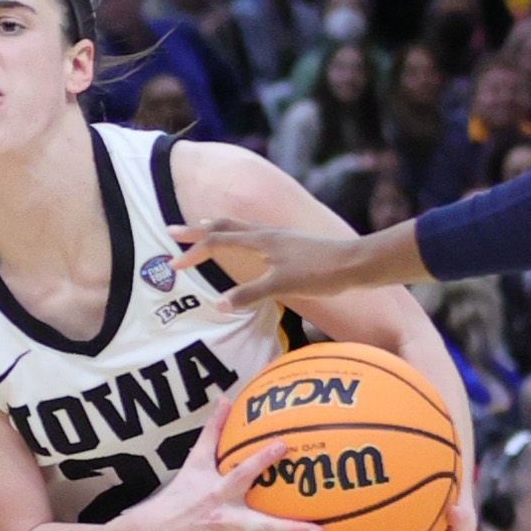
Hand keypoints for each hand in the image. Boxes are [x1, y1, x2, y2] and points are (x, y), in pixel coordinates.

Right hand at [137, 399, 324, 530]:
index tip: (283, 446)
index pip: (240, 474)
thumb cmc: (181, 495)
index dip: (260, 460)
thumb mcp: (194, 462)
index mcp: (217, 492)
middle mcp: (225, 520)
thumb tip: (226, 399)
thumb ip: (213, 432)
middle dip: (289, 529)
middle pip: (260, 525)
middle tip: (318, 530)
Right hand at [171, 219, 400, 310]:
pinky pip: (255, 236)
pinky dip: (239, 237)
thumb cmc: (319, 272)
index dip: (194, 251)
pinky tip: (247, 244)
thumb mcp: (280, 286)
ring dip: (218, 228)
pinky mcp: (291, 245)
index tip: (174, 263)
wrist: (356, 264)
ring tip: (204, 227)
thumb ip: (248, 295)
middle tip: (174, 229)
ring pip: (240, 227)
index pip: (217, 241)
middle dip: (197, 229)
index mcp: (261, 240)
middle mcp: (267, 233)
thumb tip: (217, 305)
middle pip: (225, 226)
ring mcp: (280, 238)